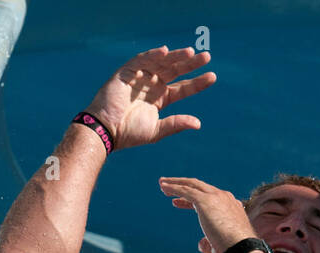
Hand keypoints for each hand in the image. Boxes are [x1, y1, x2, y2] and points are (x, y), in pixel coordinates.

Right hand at [85, 47, 215, 150]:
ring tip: (191, 53)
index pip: (182, 88)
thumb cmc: (129, 133)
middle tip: (207, 57)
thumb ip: (176, 124)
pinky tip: (166, 52)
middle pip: (175, 71)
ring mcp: (141, 77)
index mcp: (160, 98)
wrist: (106, 130)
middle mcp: (153, 85)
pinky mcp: (127, 72)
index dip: (197, 82)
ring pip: (162, 63)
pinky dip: (153, 55)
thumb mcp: (156, 130)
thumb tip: (198, 124)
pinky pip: (142, 60)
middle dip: (191, 64)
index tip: (212, 77)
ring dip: (176, 56)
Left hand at [159, 177, 256, 252]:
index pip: (208, 197)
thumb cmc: (233, 251)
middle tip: (167, 188)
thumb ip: (210, 244)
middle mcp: (224, 197)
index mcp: (230, 205)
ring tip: (162, 184)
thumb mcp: (221, 245)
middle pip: (199, 187)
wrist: (241, 247)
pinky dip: (174, 187)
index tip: (177, 202)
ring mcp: (215, 197)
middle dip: (183, 185)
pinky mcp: (205, 200)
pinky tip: (164, 188)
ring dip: (176, 183)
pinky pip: (186, 190)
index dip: (191, 199)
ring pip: (192, 185)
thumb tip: (200, 245)